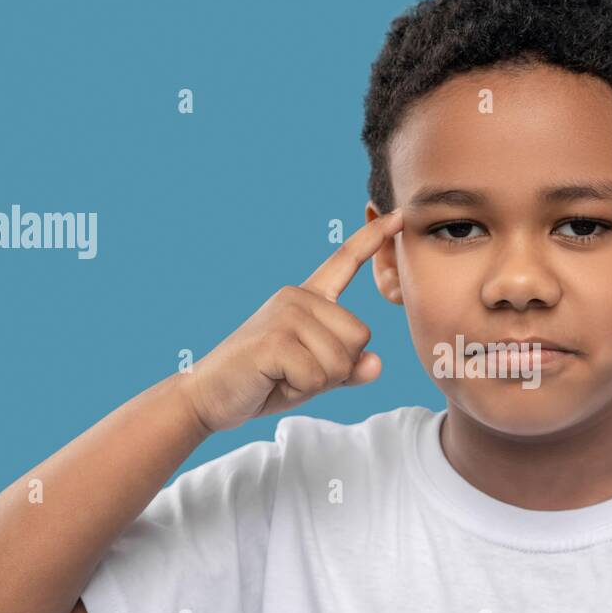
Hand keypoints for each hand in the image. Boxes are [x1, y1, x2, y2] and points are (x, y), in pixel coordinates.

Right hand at [179, 209, 403, 432]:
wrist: (212, 396)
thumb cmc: (267, 381)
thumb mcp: (317, 375)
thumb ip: (349, 367)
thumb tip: (376, 363)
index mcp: (309, 298)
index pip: (345, 260)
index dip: (373, 239)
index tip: (399, 216)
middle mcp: (299, 297)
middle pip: (360, 336)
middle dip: (337, 368)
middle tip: (296, 370)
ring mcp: (286, 313)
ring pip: (341, 360)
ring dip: (317, 382)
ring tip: (283, 374)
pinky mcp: (275, 339)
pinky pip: (318, 376)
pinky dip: (301, 389)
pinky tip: (274, 379)